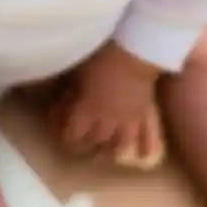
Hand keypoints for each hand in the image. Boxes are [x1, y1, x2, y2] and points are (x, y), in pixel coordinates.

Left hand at [51, 42, 166, 167]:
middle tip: (79, 144)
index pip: (73, 135)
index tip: (57, 129)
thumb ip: (69, 92)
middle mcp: (109, 121)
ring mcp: (130, 119)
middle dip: (85, 144)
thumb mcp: (77, 73)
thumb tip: (61, 103)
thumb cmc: (102, 56)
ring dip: (111, 151)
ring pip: (121, 144)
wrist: (136, 50)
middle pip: (96, 142)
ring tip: (105, 155)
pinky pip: (148, 134)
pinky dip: (146, 146)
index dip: (63, 134)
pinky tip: (143, 156)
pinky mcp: (147, 112)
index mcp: (88, 112)